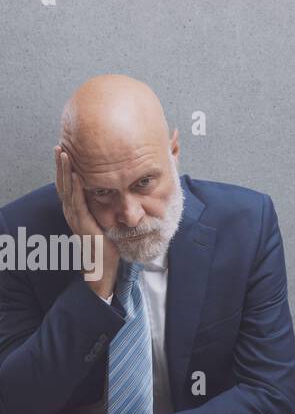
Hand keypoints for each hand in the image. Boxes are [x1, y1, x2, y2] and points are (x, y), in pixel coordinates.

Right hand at [54, 144, 118, 295]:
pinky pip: (78, 202)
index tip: (65, 151)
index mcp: (77, 210)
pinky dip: (75, 188)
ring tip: (64, 154)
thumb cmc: (106, 244)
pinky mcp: (84, 224)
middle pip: (64, 184)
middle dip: (62, 165)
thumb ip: (104, 206)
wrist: (103, 267)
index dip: (65, 169)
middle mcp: (73, 212)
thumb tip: (114, 190)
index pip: (68, 185)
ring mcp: (76, 218)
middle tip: (60, 146)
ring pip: (68, 190)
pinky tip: (74, 175)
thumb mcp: (104, 220)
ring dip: (65, 171)